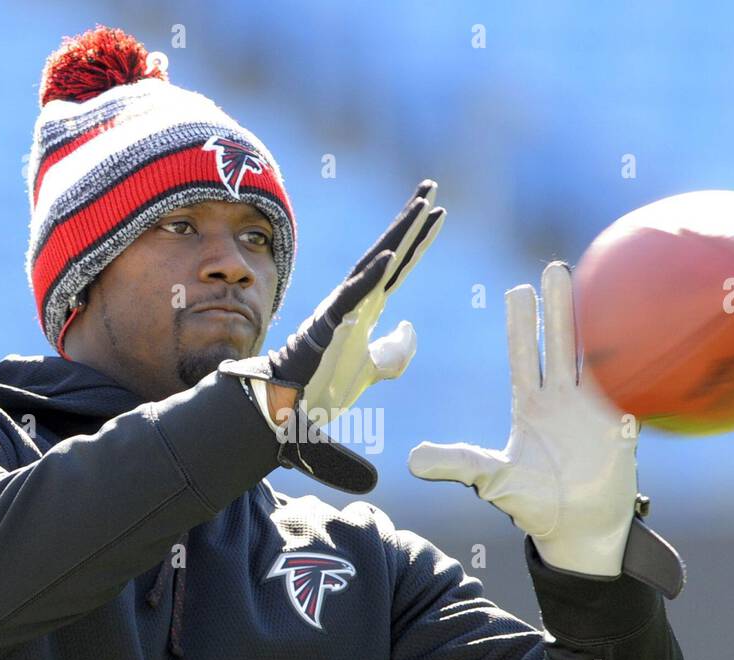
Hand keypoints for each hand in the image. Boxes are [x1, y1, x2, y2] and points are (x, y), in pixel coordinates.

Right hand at [267, 179, 444, 423]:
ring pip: (377, 261)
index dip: (419, 239)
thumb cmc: (327, 382)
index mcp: (368, 305)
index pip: (399, 265)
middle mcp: (358, 297)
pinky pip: (356, 294)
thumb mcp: (373, 368)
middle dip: (412, 218)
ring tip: (423, 205)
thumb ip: (395, 350)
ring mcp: (345, 306)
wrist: (294, 398)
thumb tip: (409, 326)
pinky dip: (374, 275)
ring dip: (400, 233)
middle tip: (431, 186)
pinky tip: (393, 256)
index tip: (439, 212)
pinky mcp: (333, 321)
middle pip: (390, 250)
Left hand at [408, 261, 638, 577]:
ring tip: (606, 285)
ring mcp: (595, 411)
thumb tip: (412, 460)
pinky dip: (638, 366)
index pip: (526, 355)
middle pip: (562, 343)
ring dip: (600, 325)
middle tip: (557, 267)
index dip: (523, 324)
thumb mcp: (493, 481)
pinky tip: (647, 334)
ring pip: (597, 358)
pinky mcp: (623, 427)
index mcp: (532, 406)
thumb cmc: (534, 505)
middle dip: (561, 307)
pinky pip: (632, 389)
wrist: (578, 532)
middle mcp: (563, 400)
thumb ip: (459, 464)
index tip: (518, 289)